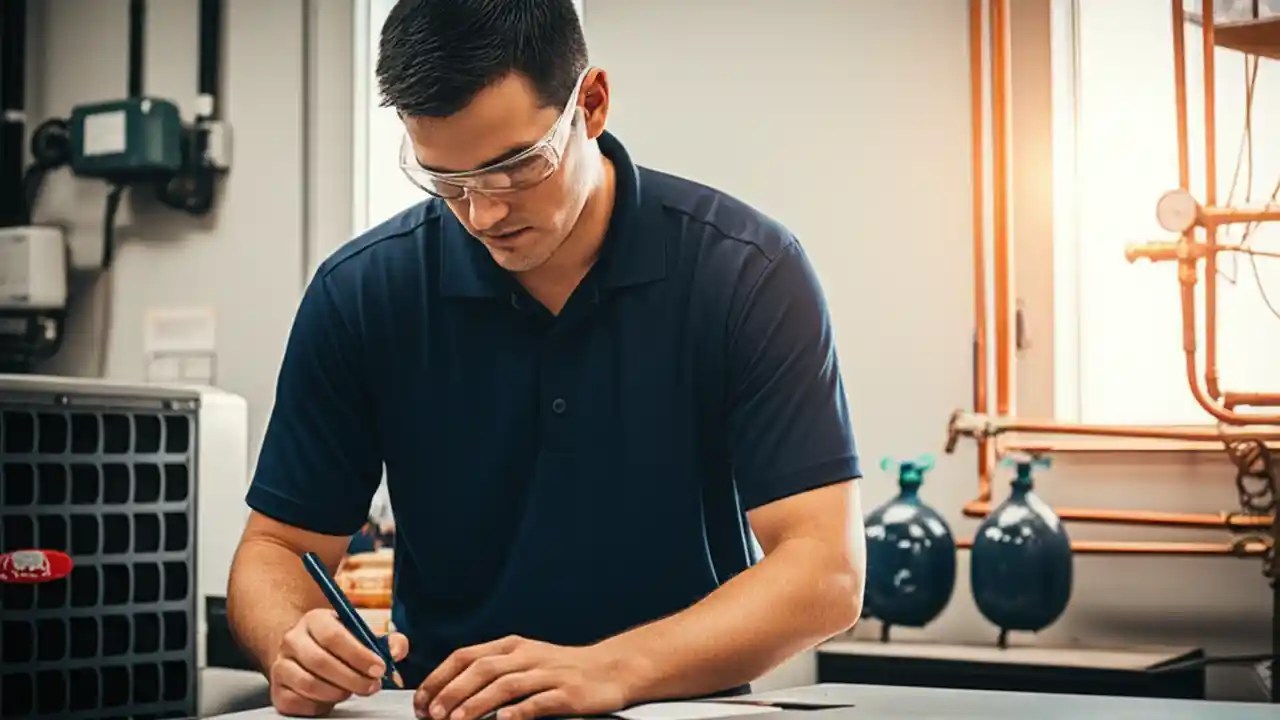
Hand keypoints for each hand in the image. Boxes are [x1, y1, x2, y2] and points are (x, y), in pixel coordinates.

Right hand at [269, 608, 409, 716]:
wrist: (305, 656)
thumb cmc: (341, 646)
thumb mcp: (363, 636)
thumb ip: (387, 641)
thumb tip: (397, 651)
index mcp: (315, 620)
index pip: (334, 636)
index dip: (359, 655)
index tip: (380, 669)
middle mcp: (292, 640)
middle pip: (321, 661)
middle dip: (352, 678)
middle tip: (372, 686)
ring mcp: (280, 666)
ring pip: (309, 684)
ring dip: (337, 692)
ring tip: (352, 691)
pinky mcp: (276, 690)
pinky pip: (298, 703)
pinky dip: (320, 705)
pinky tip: (332, 699)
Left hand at [414, 635, 631, 719]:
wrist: (610, 669)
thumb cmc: (562, 669)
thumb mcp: (525, 660)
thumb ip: (494, 671)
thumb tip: (450, 693)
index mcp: (512, 646)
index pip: (467, 656)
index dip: (441, 677)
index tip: (422, 699)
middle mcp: (527, 656)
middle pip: (482, 668)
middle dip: (453, 691)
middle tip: (433, 713)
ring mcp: (547, 673)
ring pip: (505, 685)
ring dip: (477, 703)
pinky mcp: (567, 693)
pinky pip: (538, 701)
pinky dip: (518, 710)